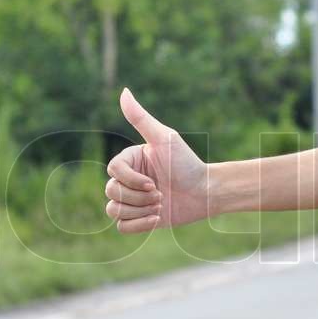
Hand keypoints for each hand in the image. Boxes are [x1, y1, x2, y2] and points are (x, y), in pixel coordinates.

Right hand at [105, 87, 211, 232]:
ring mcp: (132, 200)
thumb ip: (141, 117)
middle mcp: (128, 179)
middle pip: (111, 191)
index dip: (130, 180)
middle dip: (137, 197)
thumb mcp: (164, 138)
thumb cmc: (187, 163)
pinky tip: (158, 218)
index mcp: (130, 160)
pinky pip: (121, 227)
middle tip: (160, 194)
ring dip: (138, 211)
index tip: (152, 182)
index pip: (112, 170)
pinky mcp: (139, 219)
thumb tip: (123, 91)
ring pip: (113, 210)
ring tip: (160, 205)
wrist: (206, 192)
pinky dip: (138, 225)